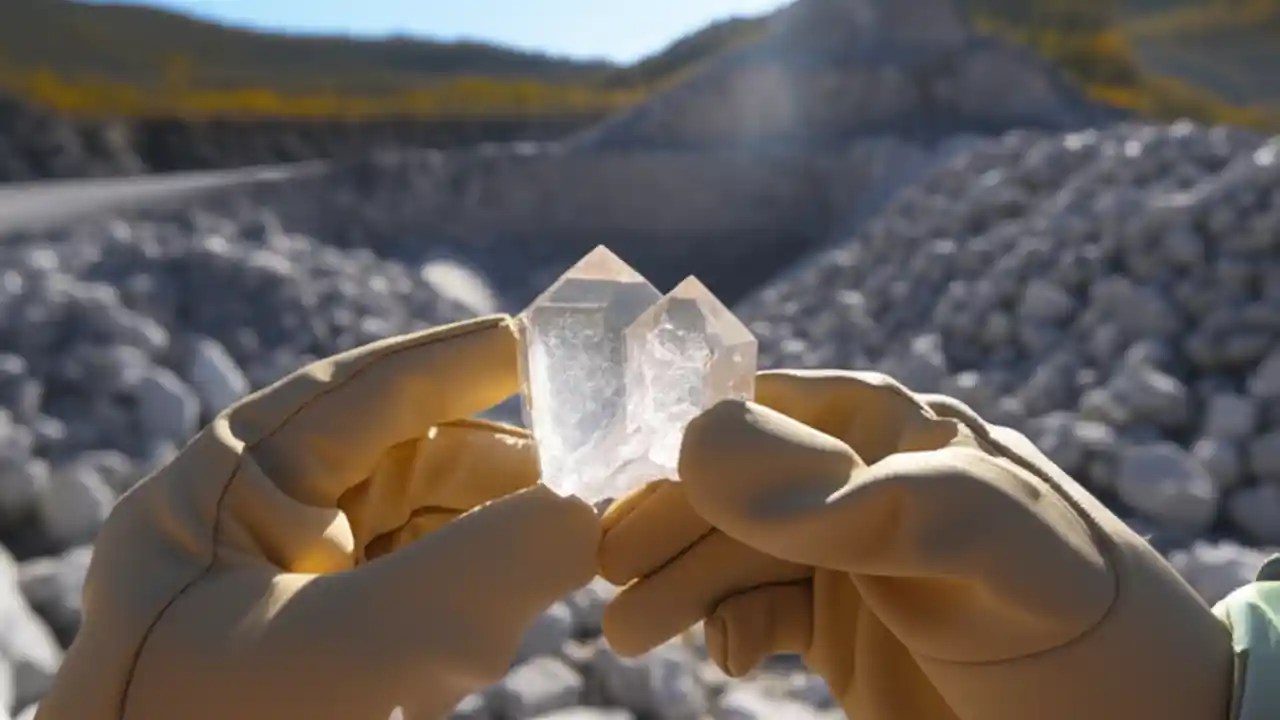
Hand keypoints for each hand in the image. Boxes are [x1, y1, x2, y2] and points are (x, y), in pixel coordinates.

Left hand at [37, 316, 599, 719]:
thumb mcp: (354, 653)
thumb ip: (481, 572)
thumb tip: (592, 513)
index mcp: (218, 498)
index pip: (352, 397)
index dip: (453, 363)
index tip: (546, 339)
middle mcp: (259, 536)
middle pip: (408, 465)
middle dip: (504, 467)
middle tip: (602, 464)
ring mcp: (302, 602)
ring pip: (432, 534)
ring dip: (506, 534)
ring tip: (584, 535)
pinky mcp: (341, 661)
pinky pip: (433, 600)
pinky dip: (490, 595)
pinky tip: (532, 594)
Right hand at [599, 370, 1232, 719]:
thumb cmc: (1079, 625)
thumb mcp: (986, 548)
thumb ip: (857, 498)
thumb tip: (706, 446)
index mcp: (890, 428)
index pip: (759, 409)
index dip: (677, 438)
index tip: (600, 474)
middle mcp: (856, 482)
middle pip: (727, 487)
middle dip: (661, 526)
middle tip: (600, 571)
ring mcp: (845, 558)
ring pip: (729, 556)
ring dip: (675, 589)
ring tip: (626, 632)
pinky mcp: (841, 628)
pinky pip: (756, 614)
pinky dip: (725, 632)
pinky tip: (728, 657)